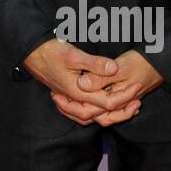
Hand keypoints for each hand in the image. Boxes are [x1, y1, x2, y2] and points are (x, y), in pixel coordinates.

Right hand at [23, 39, 145, 125]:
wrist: (32, 54)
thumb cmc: (51, 52)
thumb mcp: (74, 55)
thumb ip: (94, 64)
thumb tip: (114, 69)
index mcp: (77, 93)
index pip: (107, 102)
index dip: (125, 96)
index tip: (137, 86)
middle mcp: (74, 101)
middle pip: (102, 116)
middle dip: (122, 112)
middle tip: (138, 102)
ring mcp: (70, 102)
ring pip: (93, 117)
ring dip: (112, 114)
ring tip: (128, 106)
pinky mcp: (68, 99)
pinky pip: (85, 113)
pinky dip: (98, 112)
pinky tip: (107, 106)